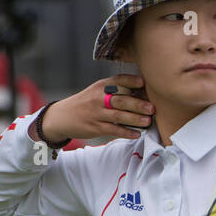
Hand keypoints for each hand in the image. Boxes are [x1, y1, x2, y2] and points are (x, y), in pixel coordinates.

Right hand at [35, 73, 153, 142]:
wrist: (62, 117)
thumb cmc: (87, 103)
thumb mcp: (97, 91)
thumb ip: (116, 90)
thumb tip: (143, 92)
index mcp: (101, 86)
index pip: (117, 81)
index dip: (131, 81)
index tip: (143, 82)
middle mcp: (98, 98)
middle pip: (120, 100)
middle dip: (137, 104)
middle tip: (152, 108)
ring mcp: (96, 113)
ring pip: (118, 116)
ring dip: (135, 119)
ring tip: (148, 121)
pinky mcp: (95, 127)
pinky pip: (113, 130)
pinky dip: (126, 132)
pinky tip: (136, 134)